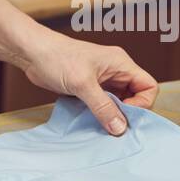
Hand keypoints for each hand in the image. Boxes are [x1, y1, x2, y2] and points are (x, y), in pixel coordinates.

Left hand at [21, 29, 157, 135]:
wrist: (31, 52)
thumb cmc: (56, 57)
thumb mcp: (82, 83)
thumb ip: (102, 106)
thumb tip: (120, 128)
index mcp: (120, 63)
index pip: (148, 86)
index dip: (143, 103)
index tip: (126, 115)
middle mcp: (114, 70)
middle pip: (135, 96)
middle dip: (127, 112)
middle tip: (113, 124)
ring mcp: (102, 79)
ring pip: (118, 102)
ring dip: (112, 114)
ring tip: (101, 123)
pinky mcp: (88, 87)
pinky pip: (103, 103)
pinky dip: (100, 113)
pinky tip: (91, 120)